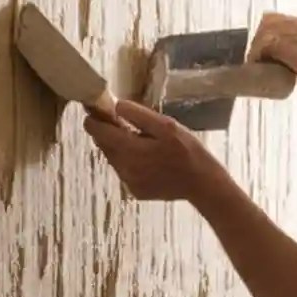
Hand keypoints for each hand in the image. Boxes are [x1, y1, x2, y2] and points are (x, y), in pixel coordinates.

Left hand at [83, 100, 232, 202]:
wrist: (203, 184)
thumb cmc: (187, 151)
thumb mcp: (166, 126)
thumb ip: (138, 115)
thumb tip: (115, 106)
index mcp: (129, 149)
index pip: (97, 132)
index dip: (94, 119)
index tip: (98, 110)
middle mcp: (124, 168)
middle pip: (103, 145)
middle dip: (109, 132)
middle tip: (124, 123)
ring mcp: (128, 182)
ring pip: (112, 157)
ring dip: (119, 147)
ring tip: (141, 141)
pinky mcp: (135, 191)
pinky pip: (123, 170)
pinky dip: (128, 161)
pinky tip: (148, 158)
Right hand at [248, 13, 296, 100]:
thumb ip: (282, 50)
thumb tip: (262, 45)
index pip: (271, 23)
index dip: (259, 40)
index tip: (253, 60)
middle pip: (273, 26)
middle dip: (261, 43)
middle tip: (255, 63)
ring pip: (278, 34)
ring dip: (269, 49)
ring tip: (265, 66)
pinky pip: (286, 42)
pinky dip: (278, 53)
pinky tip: (279, 67)